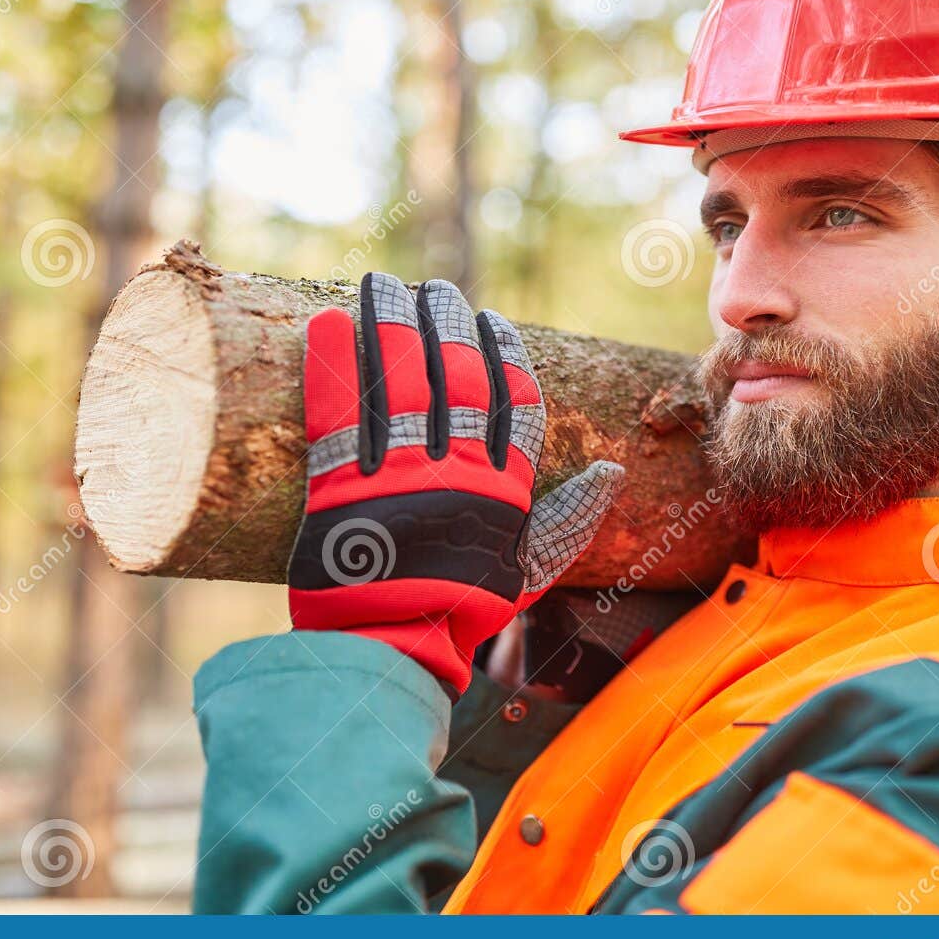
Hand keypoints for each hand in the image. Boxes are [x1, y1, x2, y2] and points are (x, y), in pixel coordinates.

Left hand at [287, 272, 624, 696]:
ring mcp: (395, 482)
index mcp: (502, 493)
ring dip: (389, 323)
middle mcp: (454, 478)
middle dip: (441, 321)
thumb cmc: (461, 612)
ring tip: (380, 282)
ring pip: (397, 382)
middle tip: (428, 286)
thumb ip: (567, 519)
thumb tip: (609, 469)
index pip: (511, 401)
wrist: (389, 657)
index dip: (501, 352)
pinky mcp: (338, 494)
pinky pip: (336, 414)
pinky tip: (328, 321)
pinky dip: (332, 365)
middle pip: (452, 376)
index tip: (487, 318)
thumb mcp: (528, 571)